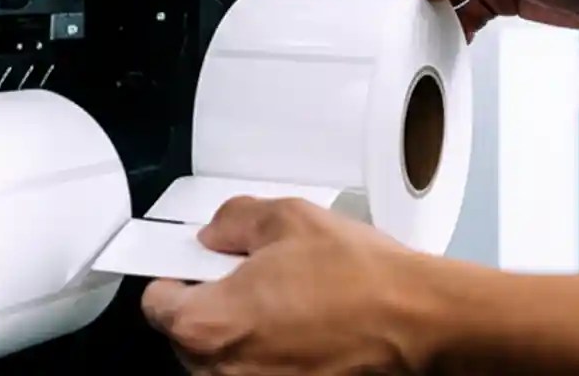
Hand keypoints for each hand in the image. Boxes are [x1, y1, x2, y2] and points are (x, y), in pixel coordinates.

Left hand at [140, 196, 468, 374]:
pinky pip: (260, 372)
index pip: (157, 304)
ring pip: (225, 360)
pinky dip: (272, 356)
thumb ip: (234, 221)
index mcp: (208, 325)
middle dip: (212, 305)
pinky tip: (304, 330)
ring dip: (242, 334)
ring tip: (286, 305)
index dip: (174, 276)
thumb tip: (218, 232)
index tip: (190, 268)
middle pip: (189, 337)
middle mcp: (225, 372)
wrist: (421, 321)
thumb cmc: (362, 279)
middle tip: (250, 279)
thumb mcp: (287, 218)